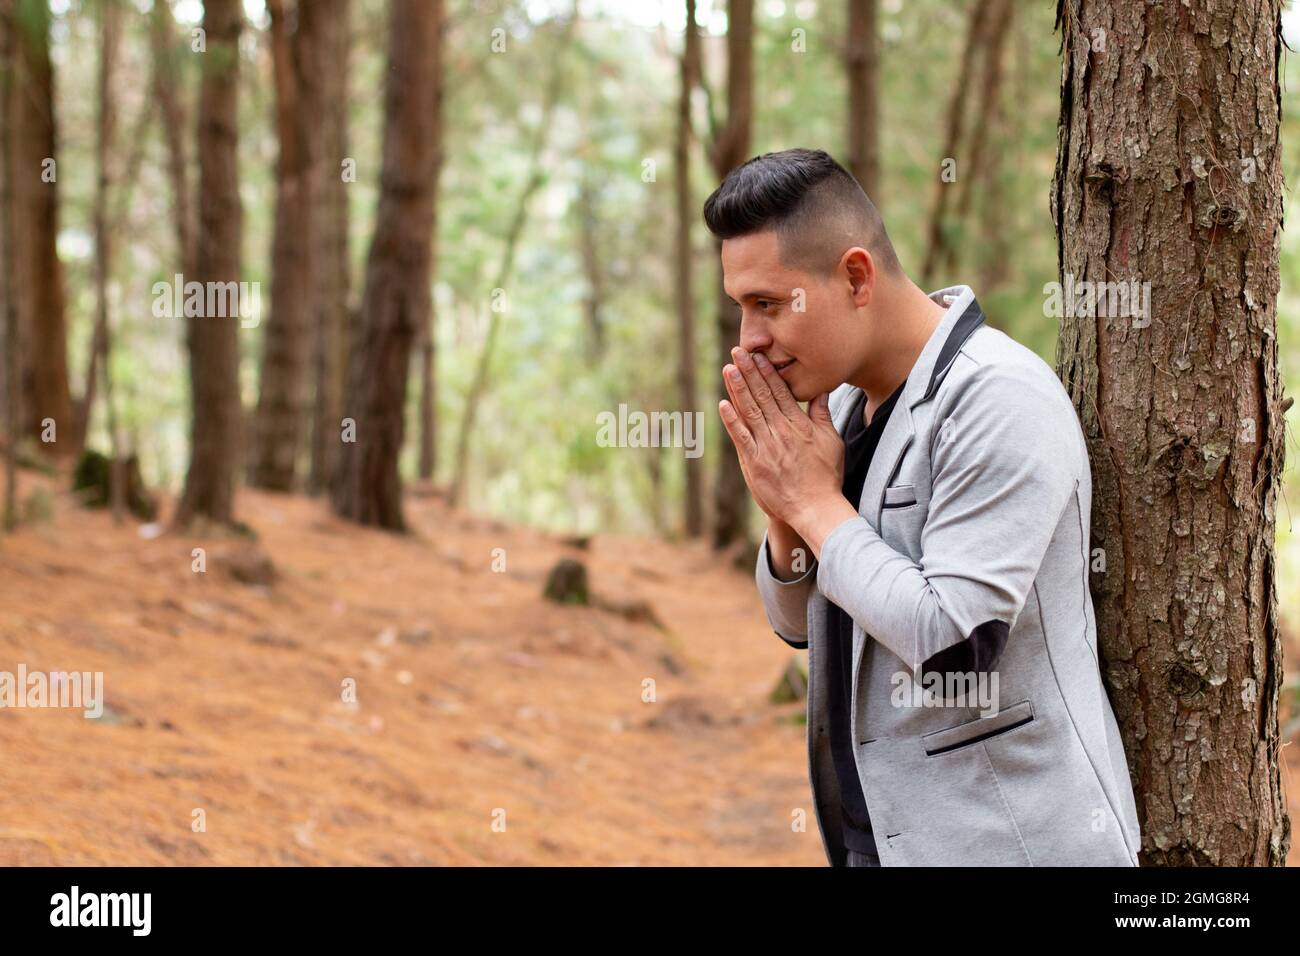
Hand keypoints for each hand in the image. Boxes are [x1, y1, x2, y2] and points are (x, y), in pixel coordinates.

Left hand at [718, 347, 851, 543]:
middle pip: (763, 395)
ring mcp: (766, 446)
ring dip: (738, 388)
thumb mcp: (831, 441)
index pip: (781, 392)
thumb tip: (820, 391)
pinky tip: (723, 404)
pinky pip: (740, 437)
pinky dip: (731, 420)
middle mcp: (781, 431)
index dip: (768, 372)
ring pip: (749, 411)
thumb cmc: (826, 476)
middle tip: (738, 351)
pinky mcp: (754, 463)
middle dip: (749, 371)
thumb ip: (822, 415)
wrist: (815, 507)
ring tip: (729, 368)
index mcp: (799, 424)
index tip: (759, 355)